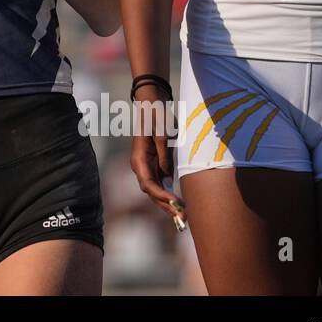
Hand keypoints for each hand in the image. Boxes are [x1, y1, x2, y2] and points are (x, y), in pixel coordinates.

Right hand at [129, 85, 186, 229]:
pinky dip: (169, 194)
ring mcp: (147, 165)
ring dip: (168, 204)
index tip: (176, 205)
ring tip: (183, 217)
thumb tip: (168, 177)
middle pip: (152, 192)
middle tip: (182, 220)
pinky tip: (180, 203)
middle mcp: (140, 165)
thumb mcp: (162, 134)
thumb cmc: (157, 116)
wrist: (152, 102)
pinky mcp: (154, 163)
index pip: (148, 185)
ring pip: (156, 190)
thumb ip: (164, 156)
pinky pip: (160, 183)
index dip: (162, 197)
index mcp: (139, 159)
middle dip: (166, 207)